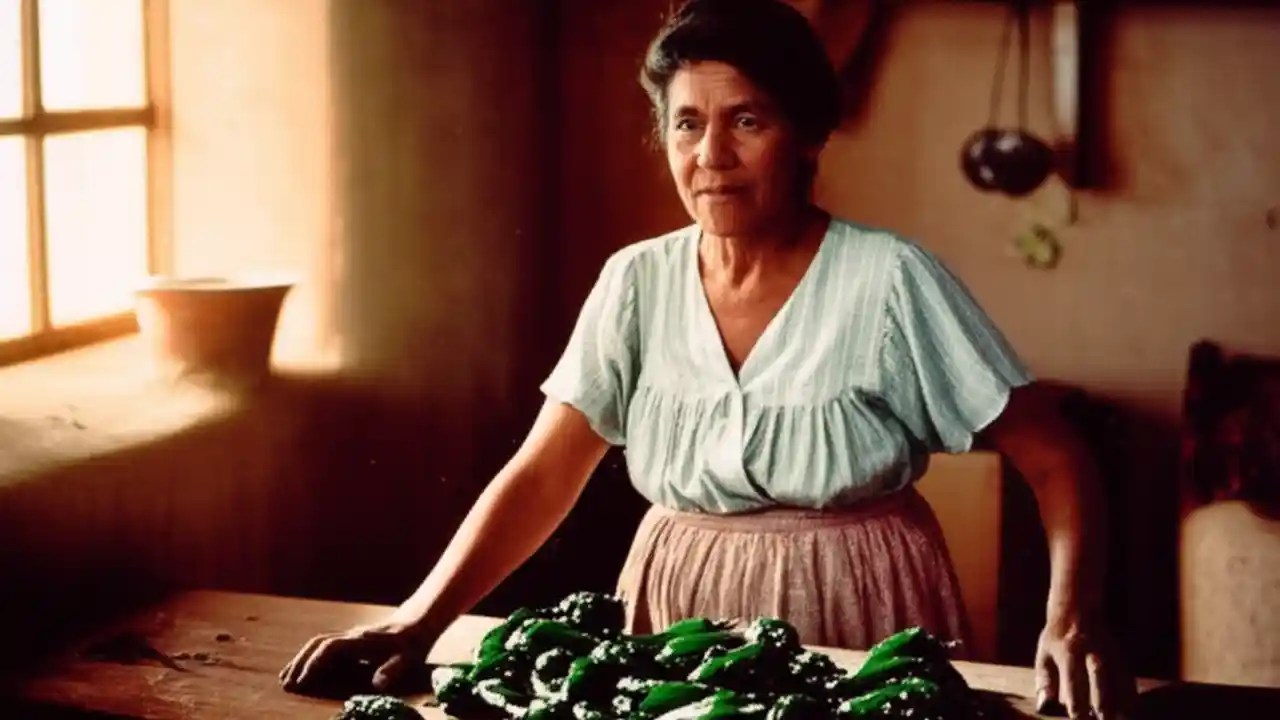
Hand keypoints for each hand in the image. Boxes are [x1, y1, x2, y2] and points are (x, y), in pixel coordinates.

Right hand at [278, 617, 433, 696]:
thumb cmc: (412, 642)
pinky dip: (311, 656)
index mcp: (361, 641)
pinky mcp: (351, 639)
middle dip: (300, 662)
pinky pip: (325, 645)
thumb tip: (377, 684)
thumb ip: (393, 669)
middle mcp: (351, 636)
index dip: (314, 664)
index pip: (329, 649)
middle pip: (317, 644)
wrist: (418, 621)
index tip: (302, 682)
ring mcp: (350, 635)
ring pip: (318, 642)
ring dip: (301, 658)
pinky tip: (304, 667)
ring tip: (285, 676)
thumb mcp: (408, 658)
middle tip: (284, 682)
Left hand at [1034, 614, 1135, 718]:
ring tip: (1121, 718)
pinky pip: (1127, 676)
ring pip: (1117, 677)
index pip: (1073, 678)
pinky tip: (1132, 708)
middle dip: (1102, 701)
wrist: (1078, 610)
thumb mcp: (1044, 656)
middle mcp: (1090, 651)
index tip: (1077, 716)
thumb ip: (1044, 682)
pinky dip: (1130, 693)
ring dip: (1121, 700)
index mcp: (1068, 651)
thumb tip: (1043, 706)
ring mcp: (1108, 652)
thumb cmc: (1056, 639)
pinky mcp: (1120, 655)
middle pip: (1099, 677)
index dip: (1076, 698)